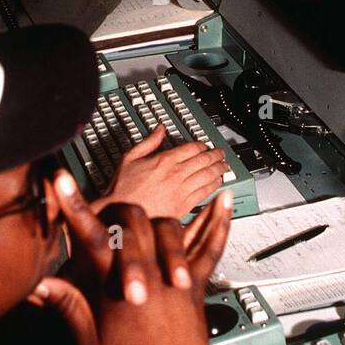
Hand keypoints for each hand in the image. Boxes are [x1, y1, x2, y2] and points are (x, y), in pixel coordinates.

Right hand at [31, 170, 231, 344]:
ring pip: (169, 229)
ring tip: (148, 210)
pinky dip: (218, 223)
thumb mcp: (89, 341)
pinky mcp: (197, 285)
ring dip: (156, 217)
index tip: (62, 181)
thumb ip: (67, 305)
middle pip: (132, 223)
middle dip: (114, 207)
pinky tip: (223, 200)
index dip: (74, 207)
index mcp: (115, 288)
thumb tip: (39, 284)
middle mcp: (148, 276)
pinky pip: (211, 248)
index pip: (91, 238)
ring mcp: (175, 277)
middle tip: (104, 205)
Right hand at [95, 125, 227, 218]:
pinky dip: (215, 185)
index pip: (192, 147)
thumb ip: (148, 142)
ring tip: (224, 165)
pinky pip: (206, 192)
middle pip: (204, 160)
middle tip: (221, 154)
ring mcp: (181, 190)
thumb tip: (159, 129)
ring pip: (208, 175)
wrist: (120, 215)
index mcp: (163, 161)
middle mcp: (175, 174)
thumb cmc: (122, 190)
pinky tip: (217, 182)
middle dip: (216, 155)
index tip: (205, 145)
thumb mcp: (129, 158)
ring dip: (219, 168)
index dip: (202, 145)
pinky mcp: (184, 206)